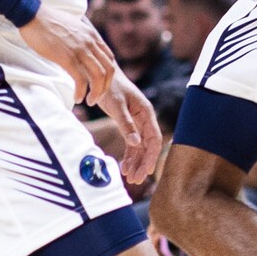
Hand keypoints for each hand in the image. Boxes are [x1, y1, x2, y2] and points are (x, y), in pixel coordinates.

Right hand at [20, 8, 114, 105]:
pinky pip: (80, 79)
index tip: (100, 84)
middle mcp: (90, 43)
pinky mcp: (67, 57)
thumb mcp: (73, 28)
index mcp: (93, 36)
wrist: (33, 15)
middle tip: (97, 98)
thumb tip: (80, 51)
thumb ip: (81, 39)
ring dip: (96, 93)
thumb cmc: (48, 22)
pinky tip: (77, 98)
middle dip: (105, 87)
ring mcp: (80, 50)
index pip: (110, 59)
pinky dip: (81, 91)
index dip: (108, 75)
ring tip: (89, 101)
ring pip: (98, 76)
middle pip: (109, 70)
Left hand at [95, 71, 162, 185]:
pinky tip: (123, 167)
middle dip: (143, 164)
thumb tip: (136, 144)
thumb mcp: (117, 106)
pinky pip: (131, 144)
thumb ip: (126, 125)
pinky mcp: (128, 125)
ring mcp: (137, 123)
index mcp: (146, 113)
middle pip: (148, 146)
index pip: (154, 139)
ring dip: (136, 162)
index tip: (146, 171)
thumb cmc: (111, 87)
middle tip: (135, 180)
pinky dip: (129, 156)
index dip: (152, 156)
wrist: (101, 75)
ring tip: (129, 178)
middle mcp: (144, 119)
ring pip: (140, 147)